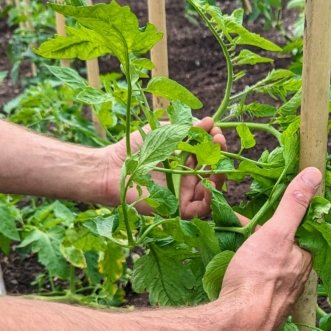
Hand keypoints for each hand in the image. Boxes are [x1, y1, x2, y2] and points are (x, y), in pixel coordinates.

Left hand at [100, 117, 226, 218]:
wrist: (111, 168)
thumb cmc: (133, 148)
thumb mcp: (162, 132)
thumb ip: (185, 128)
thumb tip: (209, 121)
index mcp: (182, 162)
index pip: (206, 154)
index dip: (213, 142)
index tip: (215, 128)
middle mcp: (185, 178)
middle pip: (211, 170)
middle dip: (219, 154)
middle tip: (219, 139)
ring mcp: (182, 194)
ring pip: (210, 189)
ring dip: (219, 173)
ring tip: (219, 157)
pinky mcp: (177, 209)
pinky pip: (201, 208)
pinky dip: (211, 197)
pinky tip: (211, 180)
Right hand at [218, 168, 320, 330]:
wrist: (236, 327)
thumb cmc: (257, 278)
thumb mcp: (276, 232)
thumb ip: (294, 204)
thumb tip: (314, 173)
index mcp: (304, 260)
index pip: (297, 232)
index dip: (278, 220)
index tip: (259, 213)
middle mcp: (297, 281)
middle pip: (281, 250)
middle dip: (262, 237)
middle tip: (240, 227)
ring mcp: (279, 298)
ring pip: (267, 269)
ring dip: (251, 256)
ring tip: (231, 248)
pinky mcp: (261, 312)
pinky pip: (254, 286)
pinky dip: (244, 275)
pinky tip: (230, 276)